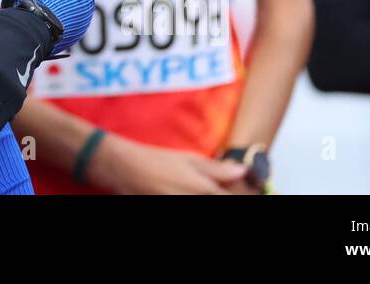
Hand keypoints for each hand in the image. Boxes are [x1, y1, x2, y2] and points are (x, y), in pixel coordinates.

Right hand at [88, 133, 247, 194]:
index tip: (244, 191)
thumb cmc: (155, 161)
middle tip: (220, 188)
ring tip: (200, 189)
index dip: (244, 195)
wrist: (125, 170)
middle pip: (224, 205)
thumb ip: (217, 168)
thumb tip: (242, 171)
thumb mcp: (187, 159)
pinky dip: (197, 202)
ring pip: (210, 209)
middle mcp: (198, 203)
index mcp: (206, 191)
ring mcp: (183, 208)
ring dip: (214, 198)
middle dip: (227, 197)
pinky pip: (195, 210)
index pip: (236, 200)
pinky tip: (188, 192)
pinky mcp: (172, 210)